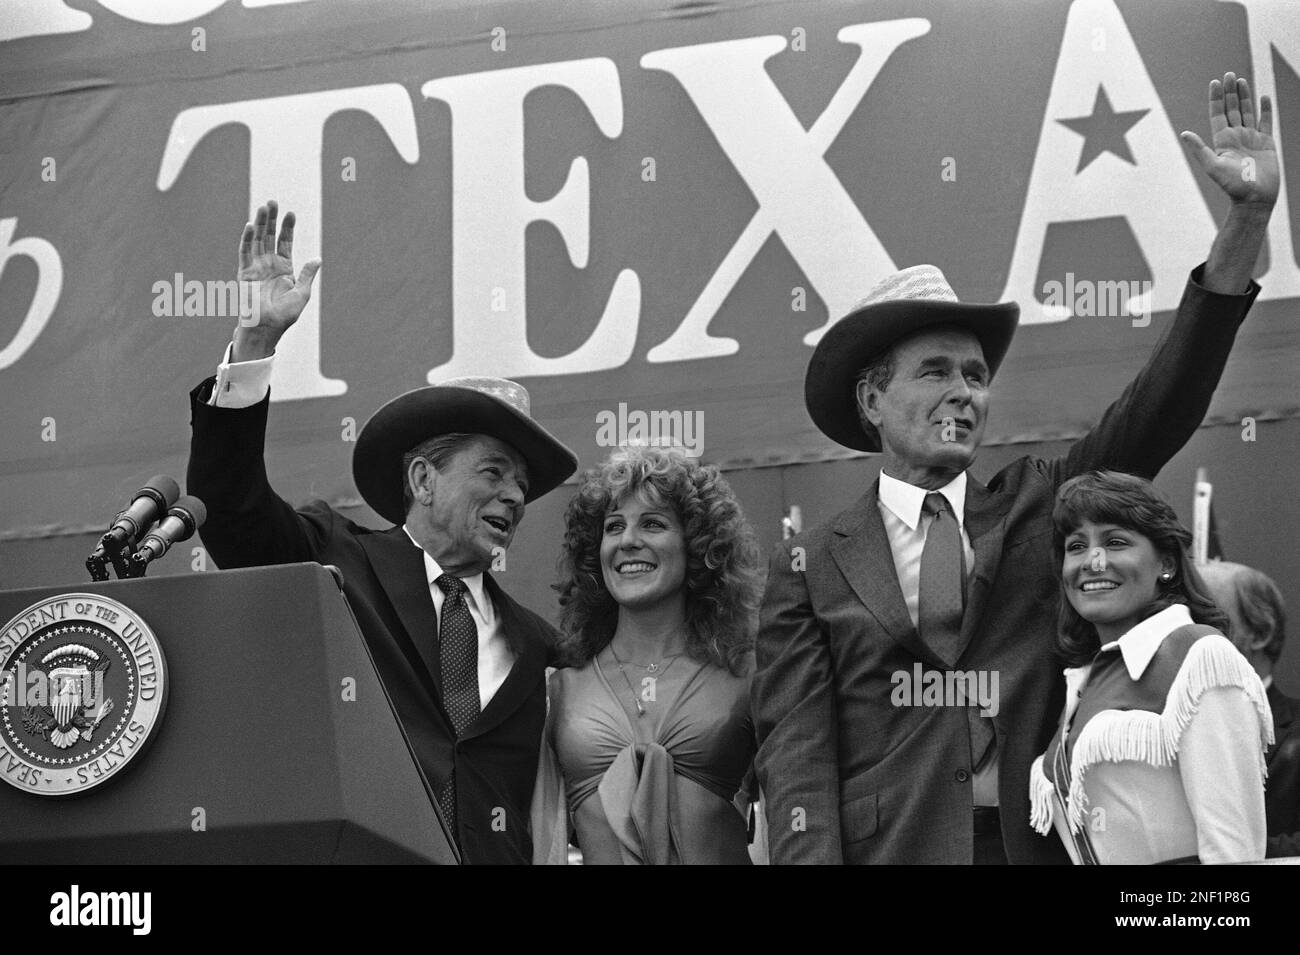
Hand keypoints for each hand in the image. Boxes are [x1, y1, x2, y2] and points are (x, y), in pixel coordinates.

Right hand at [231, 199, 320, 360]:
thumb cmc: (284, 315)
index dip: (287, 228)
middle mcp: (269, 265)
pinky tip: (251, 225)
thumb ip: (307, 275)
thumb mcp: (302, 294)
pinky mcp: (244, 273)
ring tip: (263, 207)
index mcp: (284, 269)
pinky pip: (245, 252)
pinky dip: (247, 239)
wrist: (267, 328)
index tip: (291, 213)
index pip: (285, 242)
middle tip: (273, 202)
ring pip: (257, 240)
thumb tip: (318, 259)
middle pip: (270, 236)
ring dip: (260, 224)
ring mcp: (256, 267)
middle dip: (272, 220)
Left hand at [1180, 73, 1277, 208]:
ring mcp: (1251, 138)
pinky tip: (1263, 97)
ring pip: (1247, 112)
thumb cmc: (1233, 185)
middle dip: (1230, 92)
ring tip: (1241, 80)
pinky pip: (1266, 122)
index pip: (1218, 114)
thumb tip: (1183, 133)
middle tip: (1228, 74)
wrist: (1255, 198)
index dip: (1216, 98)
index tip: (1215, 82)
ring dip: (1244, 96)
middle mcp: (1236, 137)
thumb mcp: (1213, 166)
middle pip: (1232, 109)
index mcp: (1222, 141)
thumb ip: (1199, 149)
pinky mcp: (1266, 143)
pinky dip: (1265, 109)